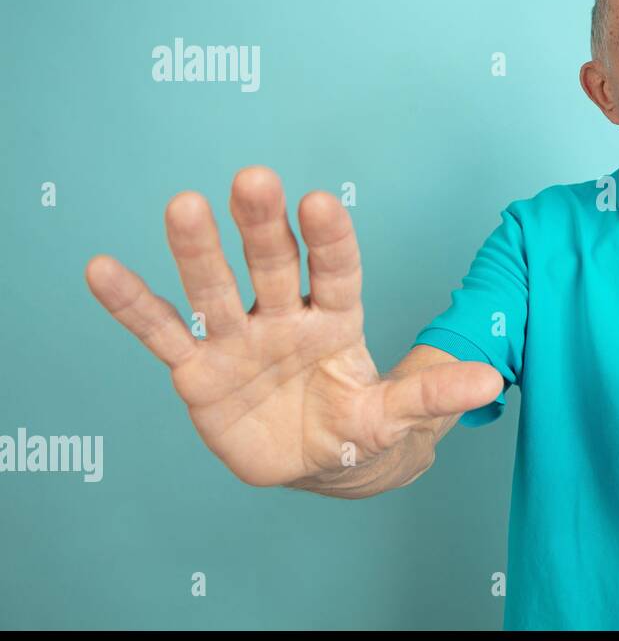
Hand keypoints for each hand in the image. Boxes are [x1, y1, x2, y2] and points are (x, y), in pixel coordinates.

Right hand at [85, 166, 502, 486]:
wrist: (319, 462)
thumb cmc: (360, 424)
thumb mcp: (398, 415)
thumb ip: (435, 394)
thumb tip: (493, 382)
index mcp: (338, 318)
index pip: (336, 269)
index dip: (329, 238)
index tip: (321, 201)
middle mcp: (286, 317)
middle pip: (274, 264)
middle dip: (264, 225)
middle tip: (254, 178)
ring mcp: (240, 340)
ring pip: (217, 288)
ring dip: (199, 251)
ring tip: (182, 205)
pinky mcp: (199, 372)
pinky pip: (163, 334)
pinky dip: (135, 305)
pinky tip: (103, 269)